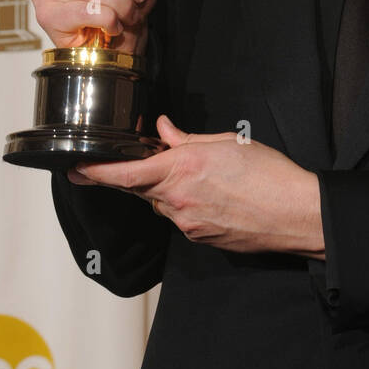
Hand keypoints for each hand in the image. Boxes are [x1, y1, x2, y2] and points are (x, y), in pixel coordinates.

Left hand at [69, 115, 324, 258]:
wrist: (294, 213)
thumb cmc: (269, 174)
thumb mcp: (228, 142)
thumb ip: (187, 138)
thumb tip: (163, 131)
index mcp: (183, 168)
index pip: (125, 174)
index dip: (95, 173)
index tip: (74, 170)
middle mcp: (178, 199)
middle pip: (140, 188)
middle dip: (138, 175)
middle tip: (149, 163)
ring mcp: (187, 223)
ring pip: (162, 203)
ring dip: (169, 189)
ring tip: (206, 177)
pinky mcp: (199, 238)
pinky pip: (181, 217)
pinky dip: (187, 203)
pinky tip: (215, 196)